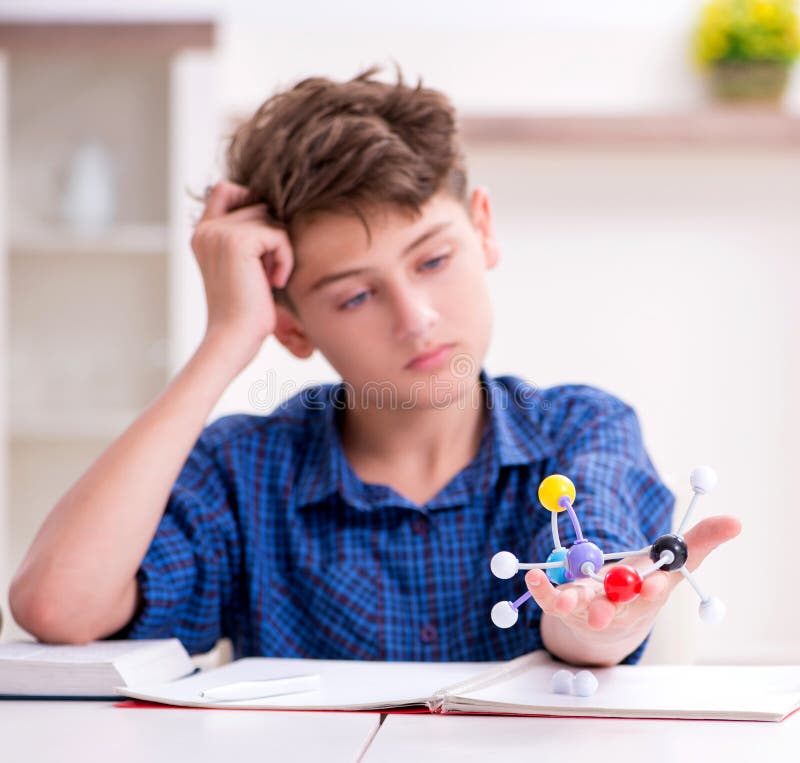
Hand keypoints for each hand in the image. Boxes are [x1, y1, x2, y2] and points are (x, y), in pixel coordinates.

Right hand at [191, 180, 293, 367]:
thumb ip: (249, 239)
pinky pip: (278, 234)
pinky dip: (285, 257)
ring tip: (270, 276)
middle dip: (271, 235)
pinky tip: (275, 281)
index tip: (264, 240)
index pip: (226, 190)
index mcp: (203, 234)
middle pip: (258, 206)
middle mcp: (207, 229)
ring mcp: (220, 233)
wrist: (233, 337)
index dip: (250, 201)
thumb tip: (276, 211)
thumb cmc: (244, 312)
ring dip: (279, 247)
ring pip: (270, 218)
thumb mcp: (244, 268)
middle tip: (267, 270)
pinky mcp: (237, 241)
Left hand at [526, 515, 740, 649]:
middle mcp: (615, 605)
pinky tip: (531, 576)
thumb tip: (736, 520)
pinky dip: (540, 588)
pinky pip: (549, 598)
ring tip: (563, 600)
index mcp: (644, 595)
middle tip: (604, 610)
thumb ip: (698, 542)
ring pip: (578, 607)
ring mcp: (586, 606)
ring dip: (570, 602)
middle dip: (610, 607)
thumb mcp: (670, 560)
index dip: (653, 588)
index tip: (653, 583)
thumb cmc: (642, 583)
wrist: (609, 612)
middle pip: (613, 607)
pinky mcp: (562, 604)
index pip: (651, 594)